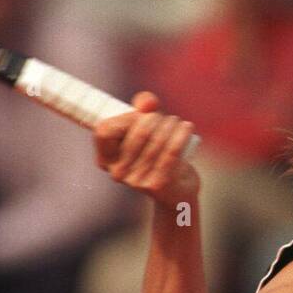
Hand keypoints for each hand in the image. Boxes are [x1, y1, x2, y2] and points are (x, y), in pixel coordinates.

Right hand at [94, 92, 199, 207]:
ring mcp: (135, 181)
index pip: (105, 130)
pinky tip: (187, 128)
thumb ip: (143, 106)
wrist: (177, 189)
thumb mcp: (146, 126)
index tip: (140, 114)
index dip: (125, 117)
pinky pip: (170, 154)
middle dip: (155, 119)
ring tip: (178, 123)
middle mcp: (117, 172)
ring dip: (170, 126)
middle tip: (167, 118)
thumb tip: (148, 103)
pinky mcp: (156, 185)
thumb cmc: (157, 152)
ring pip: (156, 142)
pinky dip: (180, 137)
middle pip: (137, 133)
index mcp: (105, 158)